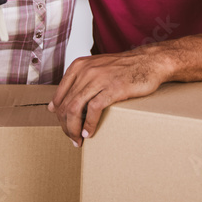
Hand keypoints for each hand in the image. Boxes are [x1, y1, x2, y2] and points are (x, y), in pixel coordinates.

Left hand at [48, 52, 170, 145]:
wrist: (149, 62)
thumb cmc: (123, 68)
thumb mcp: (95, 69)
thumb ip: (75, 84)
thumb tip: (53, 107)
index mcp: (78, 66)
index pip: (58, 97)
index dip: (59, 116)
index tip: (65, 127)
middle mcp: (86, 71)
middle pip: (65, 104)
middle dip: (65, 126)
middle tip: (72, 138)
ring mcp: (99, 78)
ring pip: (75, 108)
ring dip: (73, 128)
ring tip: (78, 139)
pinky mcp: (112, 88)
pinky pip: (93, 110)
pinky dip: (89, 124)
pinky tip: (89, 133)